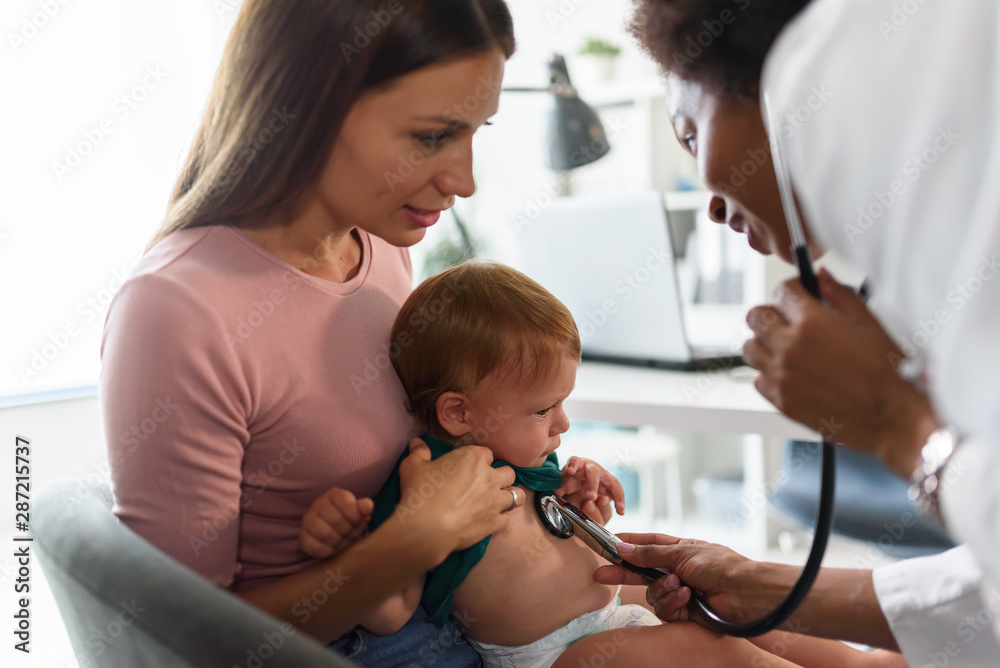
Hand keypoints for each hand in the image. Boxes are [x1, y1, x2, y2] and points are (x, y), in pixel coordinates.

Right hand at [299, 488, 373, 558]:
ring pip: (324, 533)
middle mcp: (318, 504)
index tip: (358, 522)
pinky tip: (332, 548)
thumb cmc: (350, 523)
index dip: (354, 514)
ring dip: (338, 541)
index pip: (343, 501)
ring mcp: (307, 520)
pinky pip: (315, 547)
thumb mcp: (359, 515)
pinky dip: (327, 551)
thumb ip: (364, 508)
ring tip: (342, 540)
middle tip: (350, 534)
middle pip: (335, 519)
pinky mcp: (303, 537)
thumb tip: (368, 506)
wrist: (336, 537)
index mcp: (334, 495)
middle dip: (347, 530)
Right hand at [395, 438, 516, 555]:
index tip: (468, 468)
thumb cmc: (420, 493)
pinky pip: (507, 518)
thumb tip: (416, 443)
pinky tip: (490, 520)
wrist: (425, 529)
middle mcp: (490, 477)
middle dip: (499, 476)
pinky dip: (501, 518)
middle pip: (508, 472)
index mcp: (473, 458)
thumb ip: (419, 452)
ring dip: (508, 496)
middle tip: (485, 484)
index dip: (478, 460)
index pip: (486, 453)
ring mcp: (495, 501)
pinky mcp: (494, 523)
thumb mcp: (413, 467)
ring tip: (496, 500)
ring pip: (517, 495)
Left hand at [555, 456, 624, 523]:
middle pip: (593, 472)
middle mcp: (592, 468)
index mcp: (577, 464)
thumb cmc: (571, 479)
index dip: (573, 464)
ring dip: (614, 493)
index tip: (570, 471)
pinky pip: (617, 491)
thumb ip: (559, 487)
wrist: (581, 478)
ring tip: (617, 506)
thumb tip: (556, 492)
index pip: (574, 460)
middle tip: (590, 496)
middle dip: (592, 484)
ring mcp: (603, 475)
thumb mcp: (563, 483)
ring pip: (611, 481)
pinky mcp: (610, 484)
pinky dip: (620, 501)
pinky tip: (621, 512)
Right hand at [593, 532, 757, 626]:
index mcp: (680, 550)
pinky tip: (687, 597)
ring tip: (681, 586)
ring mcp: (679, 592)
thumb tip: (623, 548)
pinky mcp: (683, 612)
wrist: (744, 594)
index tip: (609, 543)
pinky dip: (674, 603)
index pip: (648, 545)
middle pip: (642, 571)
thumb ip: (649, 554)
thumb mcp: (682, 553)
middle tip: (601, 574)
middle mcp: (677, 571)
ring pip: (652, 594)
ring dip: (663, 590)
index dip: (629, 544)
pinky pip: (664, 609)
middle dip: (622, 573)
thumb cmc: (720, 566)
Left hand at [743, 269, 938, 475]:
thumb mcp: (868, 322)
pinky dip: (770, 373)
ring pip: (750, 348)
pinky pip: (758, 379)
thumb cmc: (888, 372)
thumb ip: (839, 294)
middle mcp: (790, 347)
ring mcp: (781, 375)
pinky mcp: (780, 400)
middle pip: (756, 317)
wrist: (892, 418)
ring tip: (788, 348)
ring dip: (765, 343)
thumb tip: (820, 277)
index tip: (798, 296)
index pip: (781, 292)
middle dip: (772, 313)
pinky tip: (792, 374)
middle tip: (789, 320)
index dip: (791, 290)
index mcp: (811, 322)